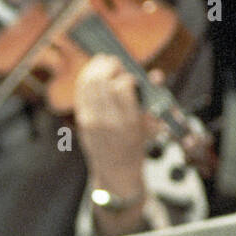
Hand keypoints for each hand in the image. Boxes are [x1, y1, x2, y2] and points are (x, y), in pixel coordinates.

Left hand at [74, 52, 151, 203]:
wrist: (116, 172)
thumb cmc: (136, 146)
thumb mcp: (150, 123)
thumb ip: (151, 97)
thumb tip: (155, 74)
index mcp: (129, 121)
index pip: (122, 87)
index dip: (126, 76)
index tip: (130, 78)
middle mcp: (108, 121)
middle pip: (102, 82)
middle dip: (109, 67)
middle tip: (116, 64)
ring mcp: (92, 121)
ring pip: (89, 84)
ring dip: (96, 69)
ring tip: (104, 63)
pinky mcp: (81, 122)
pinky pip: (80, 93)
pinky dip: (85, 78)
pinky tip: (92, 73)